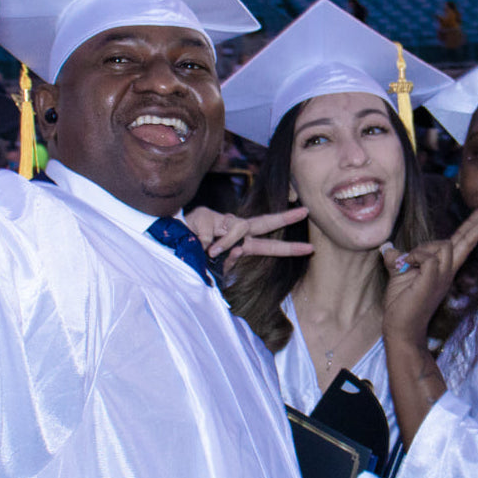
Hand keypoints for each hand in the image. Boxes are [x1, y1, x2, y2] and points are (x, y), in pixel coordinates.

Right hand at [183, 205, 312, 261]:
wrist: (168, 241)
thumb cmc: (193, 255)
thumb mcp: (215, 266)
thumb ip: (229, 263)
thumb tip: (238, 251)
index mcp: (241, 243)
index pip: (269, 243)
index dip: (289, 247)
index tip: (310, 248)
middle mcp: (235, 229)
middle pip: (263, 223)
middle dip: (285, 218)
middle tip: (306, 211)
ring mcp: (221, 222)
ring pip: (239, 228)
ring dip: (227, 242)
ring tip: (210, 251)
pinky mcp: (206, 216)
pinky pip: (215, 232)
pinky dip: (208, 241)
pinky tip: (200, 243)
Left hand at [379, 202, 477, 343]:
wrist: (400, 328)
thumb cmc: (401, 304)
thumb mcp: (399, 274)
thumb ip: (399, 259)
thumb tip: (388, 248)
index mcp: (444, 266)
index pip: (463, 240)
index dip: (477, 224)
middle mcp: (448, 269)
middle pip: (468, 239)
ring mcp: (443, 274)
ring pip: (442, 244)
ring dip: (422, 250)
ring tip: (408, 265)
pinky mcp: (434, 278)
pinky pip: (427, 255)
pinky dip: (414, 257)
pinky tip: (407, 267)